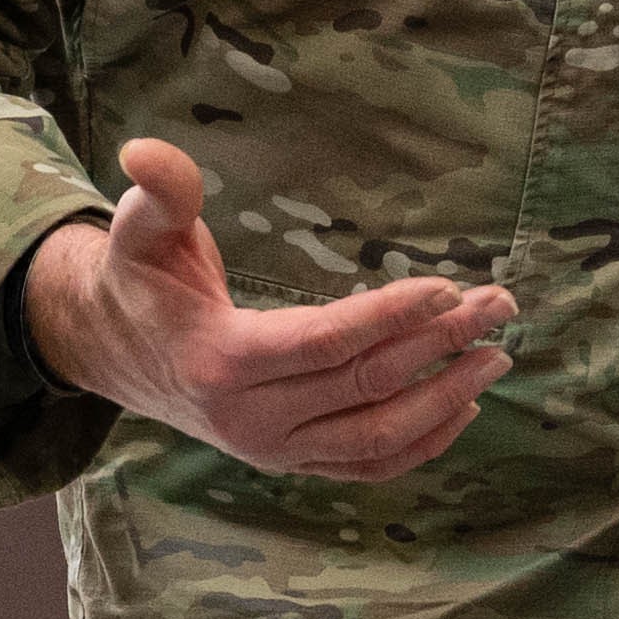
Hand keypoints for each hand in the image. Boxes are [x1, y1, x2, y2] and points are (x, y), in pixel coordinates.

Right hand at [25, 138, 517, 480]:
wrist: (118, 356)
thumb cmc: (142, 284)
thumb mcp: (140, 235)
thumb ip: (158, 195)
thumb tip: (144, 151)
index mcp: (221, 362)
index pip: (324, 344)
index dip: (389, 317)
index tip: (448, 287)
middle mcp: (250, 419)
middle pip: (364, 385)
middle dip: (439, 344)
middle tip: (500, 303)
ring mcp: (273, 450)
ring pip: (376, 436)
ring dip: (444, 398)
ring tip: (497, 355)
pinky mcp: (291, 463)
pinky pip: (367, 467)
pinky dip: (421, 445)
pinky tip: (464, 406)